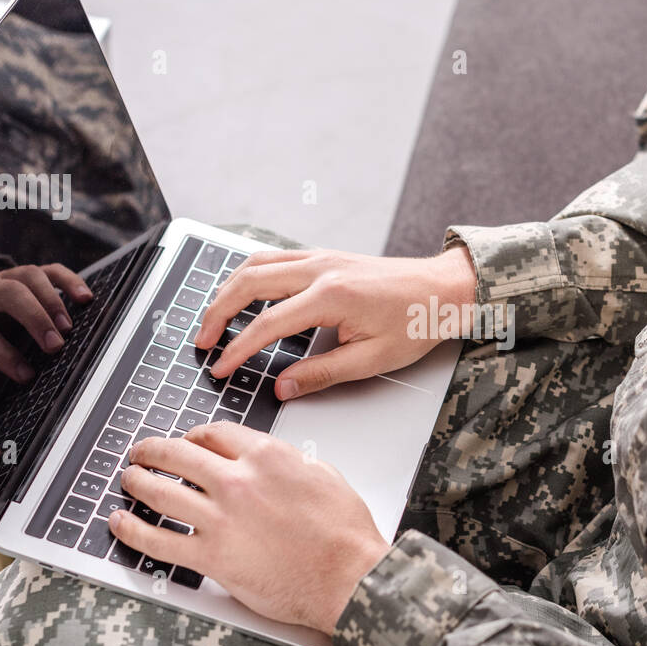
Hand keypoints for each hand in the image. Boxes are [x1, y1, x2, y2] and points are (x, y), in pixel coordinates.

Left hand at [0, 264, 91, 402]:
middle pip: (11, 294)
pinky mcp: (25, 274)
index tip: (26, 376)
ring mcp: (5, 277)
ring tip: (68, 328)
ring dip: (53, 302)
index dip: (4, 355)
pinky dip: (70, 281)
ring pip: (31, 277)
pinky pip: (50, 270)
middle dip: (36, 320)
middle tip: (55, 346)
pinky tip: (84, 298)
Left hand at [109, 422, 388, 634]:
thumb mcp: (322, 475)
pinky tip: (120, 523)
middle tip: (141, 454)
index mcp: (266, 456)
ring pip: (160, 493)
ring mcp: (221, 519)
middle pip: (177, 454)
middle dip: (153, 451)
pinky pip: (158, 541)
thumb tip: (270, 461)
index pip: (213, 433)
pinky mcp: (212, 557)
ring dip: (136, 483)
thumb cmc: (345, 533)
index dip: (192, 435)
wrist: (349, 576)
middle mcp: (238, 481)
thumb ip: (286, 462)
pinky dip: (132, 531)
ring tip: (128, 481)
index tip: (186, 441)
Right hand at [195, 246, 475, 399]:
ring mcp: (321, 258)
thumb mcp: (372, 360)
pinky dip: (249, 275)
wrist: (444, 290)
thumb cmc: (416, 322)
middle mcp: (320, 269)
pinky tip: (241, 293)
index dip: (238, 349)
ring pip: (257, 264)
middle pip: (249, 283)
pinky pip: (274, 258)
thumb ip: (322, 374)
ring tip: (212, 319)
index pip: (268, 324)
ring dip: (227, 290)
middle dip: (217, 313)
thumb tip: (283, 388)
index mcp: (331, 296)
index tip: (220, 368)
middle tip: (202, 342)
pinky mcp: (325, 257)